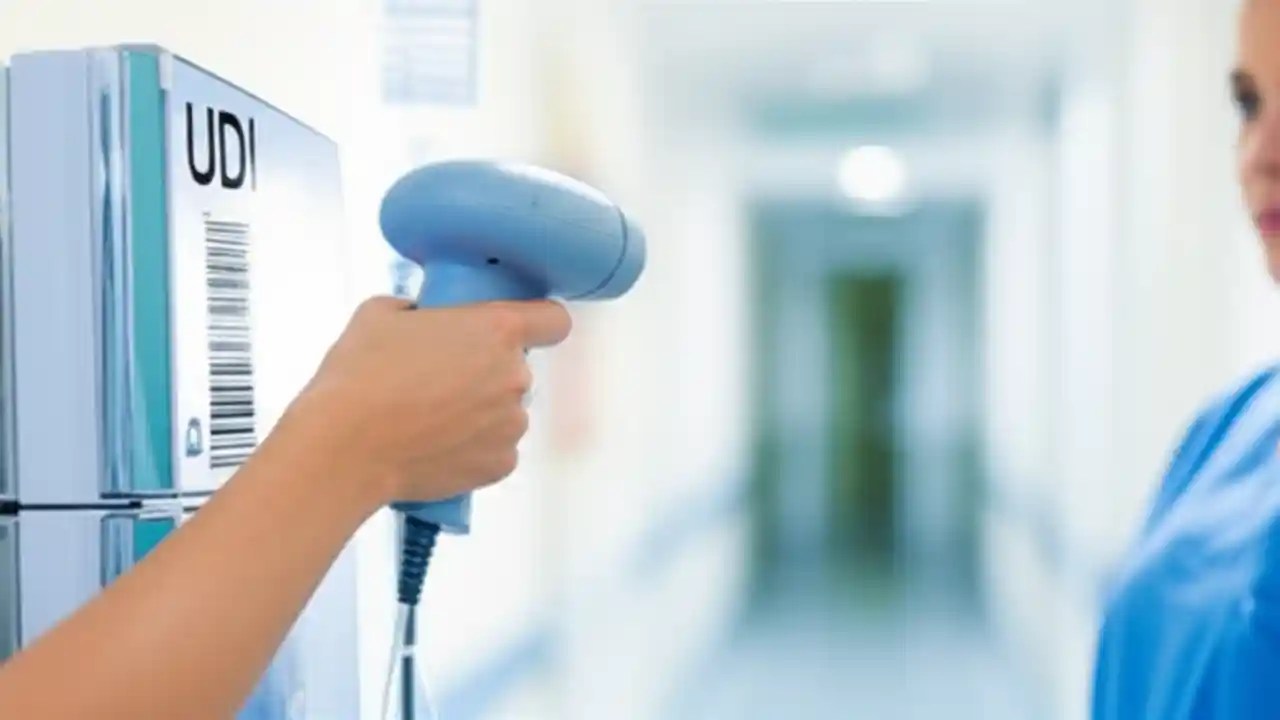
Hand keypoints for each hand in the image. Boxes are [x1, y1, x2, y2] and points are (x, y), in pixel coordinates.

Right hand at [279, 296, 572, 507]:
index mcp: (496, 331)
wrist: (344, 448)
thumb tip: (420, 318)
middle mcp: (515, 377)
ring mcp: (511, 425)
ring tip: (429, 419)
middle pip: (515, 369)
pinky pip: (495, 449)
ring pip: (505, 412)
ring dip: (479, 413)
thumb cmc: (360, 378)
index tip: (523, 330)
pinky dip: (473, 448)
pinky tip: (435, 446)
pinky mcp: (500, 465)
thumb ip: (417, 309)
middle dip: (484, 372)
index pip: (553, 320)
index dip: (539, 324)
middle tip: (439, 380)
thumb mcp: (380, 314)